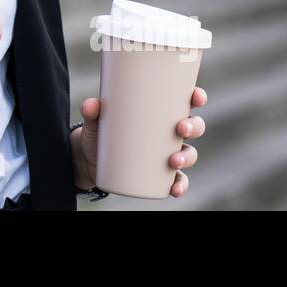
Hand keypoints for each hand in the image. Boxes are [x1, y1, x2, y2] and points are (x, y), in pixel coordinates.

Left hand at [70, 86, 208, 195]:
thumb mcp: (96, 120)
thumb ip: (92, 110)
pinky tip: (175, 189)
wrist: (90, 158)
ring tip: (173, 161)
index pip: (185, 101)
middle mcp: (168, 131)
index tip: (195, 97)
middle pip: (193, 126)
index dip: (197, 97)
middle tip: (180, 128)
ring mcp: (166, 153)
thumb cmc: (100, 130)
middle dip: (193, 127)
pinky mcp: (160, 174)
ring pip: (189, 153)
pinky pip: (178, 179)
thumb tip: (92, 105)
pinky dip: (180, 185)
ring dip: (188, 157)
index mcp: (160, 111)